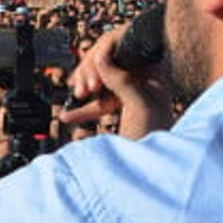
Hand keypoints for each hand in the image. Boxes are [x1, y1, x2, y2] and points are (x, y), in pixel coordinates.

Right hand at [60, 23, 172, 139]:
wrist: (150, 177)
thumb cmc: (155, 142)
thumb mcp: (139, 107)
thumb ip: (122, 79)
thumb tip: (101, 56)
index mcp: (154, 74)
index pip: (127, 45)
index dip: (106, 51)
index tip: (94, 72)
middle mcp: (143, 81)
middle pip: (110, 59)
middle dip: (91, 68)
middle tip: (85, 88)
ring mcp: (131, 97)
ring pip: (100, 79)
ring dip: (84, 83)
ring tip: (77, 96)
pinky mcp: (120, 113)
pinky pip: (96, 104)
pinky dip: (81, 108)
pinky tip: (67, 115)